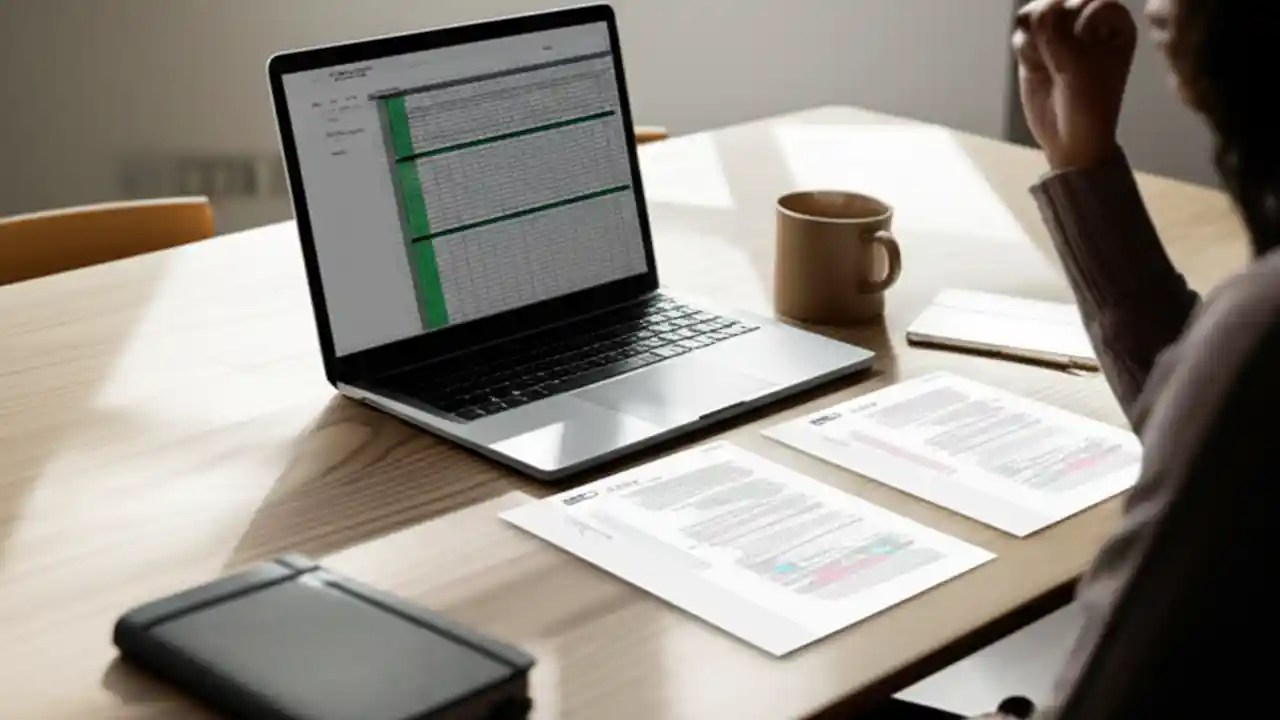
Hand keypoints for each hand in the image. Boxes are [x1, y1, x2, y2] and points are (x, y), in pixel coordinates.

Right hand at [1012, 0, 1137, 170]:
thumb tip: (1029, 12)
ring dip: (1035, 37)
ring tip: (1046, 62)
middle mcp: (1087, 23)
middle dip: (1052, 28)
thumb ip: (1052, 29)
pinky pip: (1022, 32)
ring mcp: (1060, 34)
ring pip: (1036, 14)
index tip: (1087, 53)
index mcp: (1113, 21)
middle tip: (1061, 58)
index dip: (1079, 24)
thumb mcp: (1077, 62)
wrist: (1069, 139)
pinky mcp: (1037, 48)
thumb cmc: (1088, 102)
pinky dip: (1024, 48)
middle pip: (1058, 2)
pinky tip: (1035, 67)